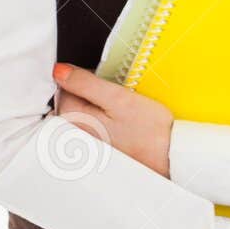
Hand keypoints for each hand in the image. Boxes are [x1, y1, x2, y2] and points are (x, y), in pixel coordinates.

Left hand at [51, 63, 174, 178]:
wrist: (170, 158)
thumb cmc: (149, 131)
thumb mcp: (117, 97)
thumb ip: (84, 83)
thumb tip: (59, 70)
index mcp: (74, 118)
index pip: (64, 85)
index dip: (85, 76)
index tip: (105, 82)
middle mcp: (74, 134)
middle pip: (72, 98)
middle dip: (90, 91)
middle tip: (115, 97)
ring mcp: (86, 143)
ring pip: (84, 110)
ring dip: (99, 104)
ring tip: (121, 112)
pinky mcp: (98, 148)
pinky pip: (94, 124)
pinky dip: (105, 118)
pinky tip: (122, 123)